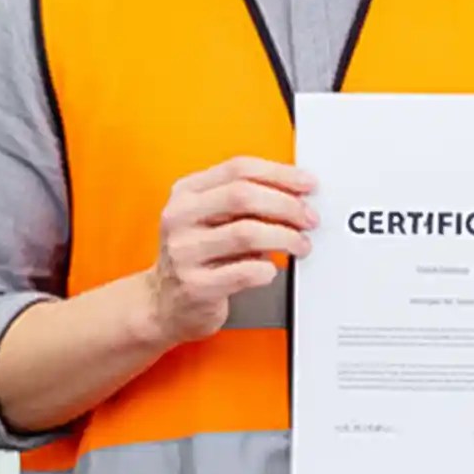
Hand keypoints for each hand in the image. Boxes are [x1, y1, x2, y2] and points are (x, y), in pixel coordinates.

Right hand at [142, 156, 318, 345]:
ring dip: (285, 238)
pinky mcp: (195, 287)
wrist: (164, 304)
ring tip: (300, 246)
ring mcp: (184, 252)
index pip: (238, 169)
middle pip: (243, 196)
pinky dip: (267, 270)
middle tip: (310, 219)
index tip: (308, 183)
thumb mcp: (210, 219)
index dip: (279, 173)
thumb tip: (296, 193)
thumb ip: (244, 202)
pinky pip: (244, 272)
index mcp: (186, 193)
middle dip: (287, 205)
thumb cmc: (198, 257)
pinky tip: (271, 270)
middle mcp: (180, 218)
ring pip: (247, 233)